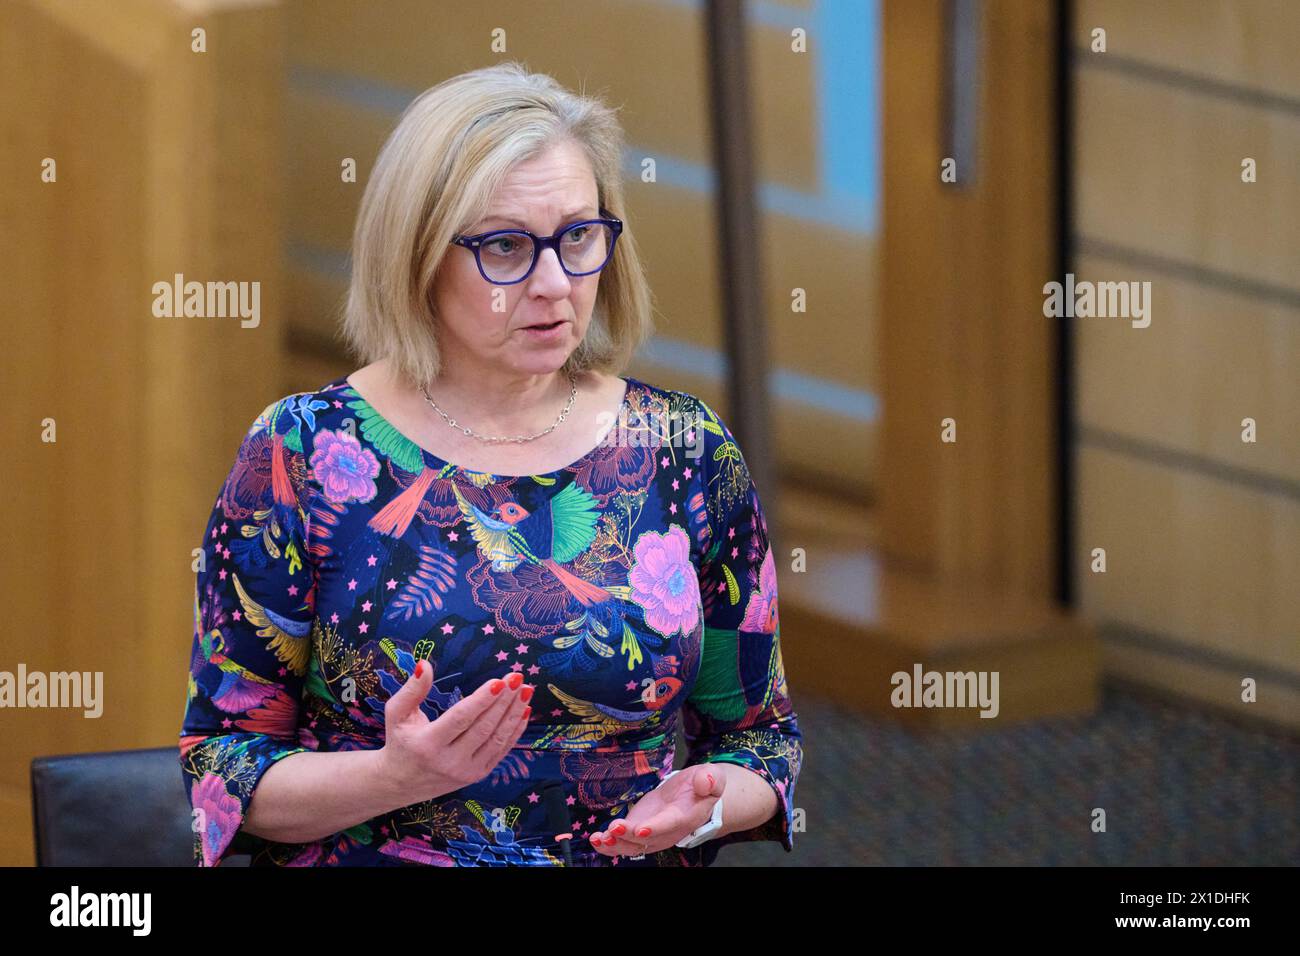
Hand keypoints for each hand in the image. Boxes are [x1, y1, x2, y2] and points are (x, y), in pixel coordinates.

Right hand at [377, 663, 532, 803]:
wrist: (400, 783)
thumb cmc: (399, 741)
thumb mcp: (397, 713)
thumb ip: (412, 689)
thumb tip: (426, 664)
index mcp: (427, 744)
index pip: (461, 719)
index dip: (482, 700)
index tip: (500, 681)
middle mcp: (448, 761)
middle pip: (483, 728)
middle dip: (504, 701)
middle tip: (518, 678)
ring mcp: (465, 771)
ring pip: (496, 740)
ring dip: (514, 714)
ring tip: (526, 690)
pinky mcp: (477, 775)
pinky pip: (501, 751)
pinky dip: (514, 731)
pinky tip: (523, 711)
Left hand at [588, 765, 724, 857]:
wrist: (694, 796)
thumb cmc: (701, 786)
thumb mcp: (712, 777)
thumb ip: (711, 779)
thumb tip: (706, 781)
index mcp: (685, 816)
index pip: (670, 824)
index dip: (656, 828)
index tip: (641, 829)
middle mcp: (667, 831)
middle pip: (646, 839)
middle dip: (628, 836)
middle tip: (613, 828)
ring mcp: (651, 833)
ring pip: (632, 845)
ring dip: (615, 843)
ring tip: (600, 838)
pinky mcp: (638, 830)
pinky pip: (623, 842)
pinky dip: (609, 844)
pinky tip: (597, 839)